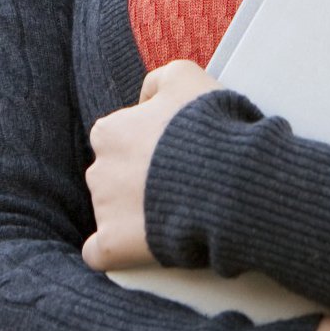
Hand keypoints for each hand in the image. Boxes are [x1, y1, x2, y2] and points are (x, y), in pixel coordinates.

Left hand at [81, 60, 220, 271]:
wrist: (231, 182)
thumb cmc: (210, 127)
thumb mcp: (185, 76)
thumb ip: (156, 81)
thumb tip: (143, 99)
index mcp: (109, 132)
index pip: (116, 140)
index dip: (146, 147)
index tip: (173, 155)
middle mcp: (99, 170)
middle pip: (112, 176)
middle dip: (138, 182)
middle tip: (177, 185)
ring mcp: (105, 210)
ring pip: (110, 213)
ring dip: (135, 215)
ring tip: (176, 214)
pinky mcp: (114, 247)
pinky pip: (100, 254)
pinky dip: (117, 252)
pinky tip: (140, 248)